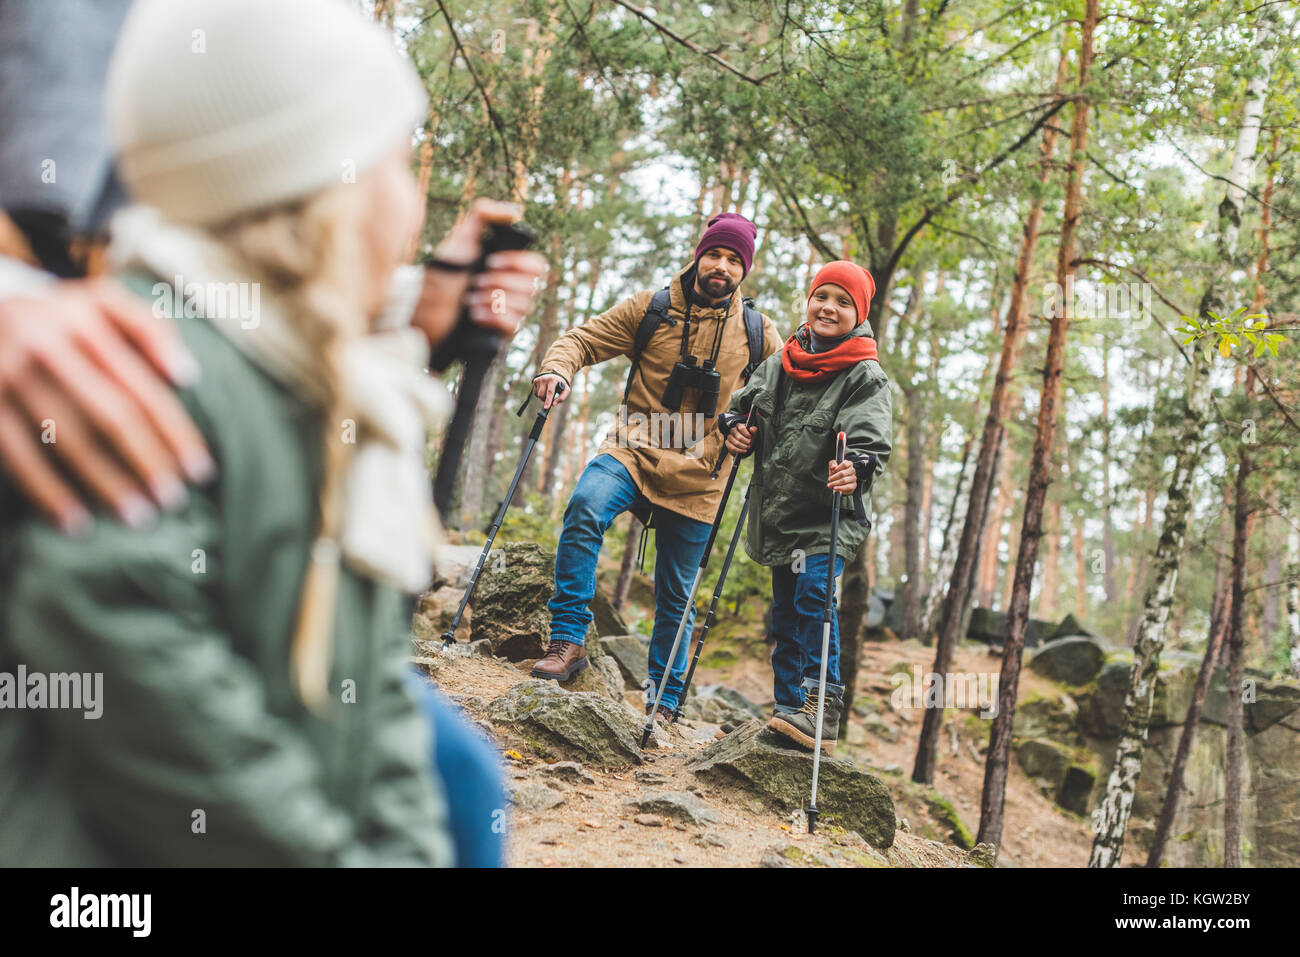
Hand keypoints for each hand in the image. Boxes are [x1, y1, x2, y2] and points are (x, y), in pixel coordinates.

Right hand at [0, 278, 214, 532]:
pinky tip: (75, 523)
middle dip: (147, 462)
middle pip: (110, 414)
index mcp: (85, 319)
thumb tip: (188, 376)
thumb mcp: (103, 303)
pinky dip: (47, 492)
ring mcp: (8, 373)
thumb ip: (150, 329)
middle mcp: (45, 343)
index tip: (200, 471)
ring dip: (106, 483)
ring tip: (139, 518)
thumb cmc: (62, 317)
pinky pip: (18, 455)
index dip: (175, 432)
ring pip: (67, 439)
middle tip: (173, 501)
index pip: (142, 386)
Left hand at [412, 198, 548, 347]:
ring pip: (524, 305)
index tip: (490, 262)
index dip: (518, 263)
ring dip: (493, 299)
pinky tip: (475, 315)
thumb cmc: (440, 276)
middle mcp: (512, 289)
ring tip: (469, 299)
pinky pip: (514, 324)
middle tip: (476, 282)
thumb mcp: (459, 240)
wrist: (422, 312)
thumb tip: (516, 212)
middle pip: (532, 285)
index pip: (536, 265)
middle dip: (501, 282)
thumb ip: (483, 216)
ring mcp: (508, 311)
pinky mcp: (501, 331)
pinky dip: (494, 317)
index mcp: (507, 267)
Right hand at [532, 373, 568, 408]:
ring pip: (538, 394)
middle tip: (550, 400)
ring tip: (548, 393)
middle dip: (545, 400)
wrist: (555, 375)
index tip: (546, 407)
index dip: (548, 400)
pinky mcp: (535, 381)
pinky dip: (539, 394)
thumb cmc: (560, 384)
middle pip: (542, 395)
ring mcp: (539, 379)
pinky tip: (544, 390)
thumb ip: (562, 397)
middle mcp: (545, 378)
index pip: (550, 392)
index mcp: (553, 380)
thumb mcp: (566, 389)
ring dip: (542, 397)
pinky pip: (535, 392)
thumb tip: (553, 404)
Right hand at [725, 424, 756, 454]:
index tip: (750, 437)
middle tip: (749, 443)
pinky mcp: (727, 443)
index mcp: (739, 425)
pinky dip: (739, 450)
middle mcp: (733, 430)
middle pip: (738, 436)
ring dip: (743, 446)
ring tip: (747, 447)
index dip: (746, 433)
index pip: (741, 428)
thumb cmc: (749, 438)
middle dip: (745, 441)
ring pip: (736, 443)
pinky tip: (743, 450)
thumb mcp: (753, 434)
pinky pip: (732, 447)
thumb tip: (751, 428)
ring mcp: (729, 436)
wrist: (745, 445)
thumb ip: (754, 430)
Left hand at [828, 458, 855, 492]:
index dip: (838, 468)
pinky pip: (847, 487)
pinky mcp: (854, 485)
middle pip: (843, 473)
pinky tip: (835, 489)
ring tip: (830, 485)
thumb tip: (834, 466)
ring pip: (844, 480)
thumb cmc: (836, 473)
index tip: (833, 471)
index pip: (845, 464)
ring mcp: (854, 478)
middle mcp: (853, 470)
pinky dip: (840, 488)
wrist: (839, 483)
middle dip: (834, 477)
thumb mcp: (833, 467)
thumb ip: (832, 464)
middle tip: (829, 479)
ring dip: (835, 483)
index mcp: (849, 464)